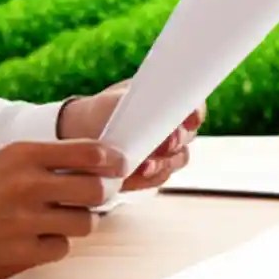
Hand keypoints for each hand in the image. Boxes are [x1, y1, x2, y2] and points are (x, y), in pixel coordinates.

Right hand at [0, 139, 124, 278]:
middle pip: (95, 190)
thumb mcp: (3, 160)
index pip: (88, 151)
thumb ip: (46, 160)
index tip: (118, 165)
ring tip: (57, 218)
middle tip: (94, 196)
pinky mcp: (20, 254)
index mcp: (23, 154)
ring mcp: (24, 222)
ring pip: (84, 222)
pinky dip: (54, 245)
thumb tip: (96, 162)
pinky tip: (35, 238)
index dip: (111, 160)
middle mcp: (27, 185)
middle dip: (100, 194)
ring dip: (77, 221)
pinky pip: (62, 249)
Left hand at [56, 78, 206, 191]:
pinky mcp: (154, 172)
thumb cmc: (104, 110)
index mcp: (171, 104)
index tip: (190, 118)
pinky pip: (159, 178)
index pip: (194, 107)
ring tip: (145, 166)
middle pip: (188, 137)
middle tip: (166, 143)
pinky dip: (147, 178)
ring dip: (163, 163)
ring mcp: (167, 152)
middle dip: (177, 141)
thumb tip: (153, 110)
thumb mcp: (118, 100)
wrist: (83, 132)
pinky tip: (133, 177)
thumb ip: (138, 104)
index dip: (195, 113)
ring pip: (177, 160)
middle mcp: (174, 128)